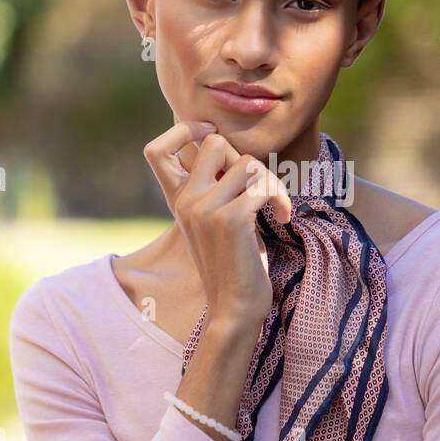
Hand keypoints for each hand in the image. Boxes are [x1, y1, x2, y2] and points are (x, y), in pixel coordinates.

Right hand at [144, 120, 292, 325]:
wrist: (235, 308)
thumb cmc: (235, 263)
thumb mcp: (217, 221)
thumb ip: (216, 188)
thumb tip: (234, 152)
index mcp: (178, 200)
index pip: (156, 149)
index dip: (183, 132)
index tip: (213, 139)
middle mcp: (186, 201)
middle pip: (216, 143)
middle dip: (246, 161)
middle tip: (258, 190)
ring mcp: (205, 209)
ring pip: (248, 163)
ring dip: (270, 182)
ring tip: (275, 206)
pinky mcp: (231, 219)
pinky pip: (264, 185)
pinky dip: (282, 199)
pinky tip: (284, 218)